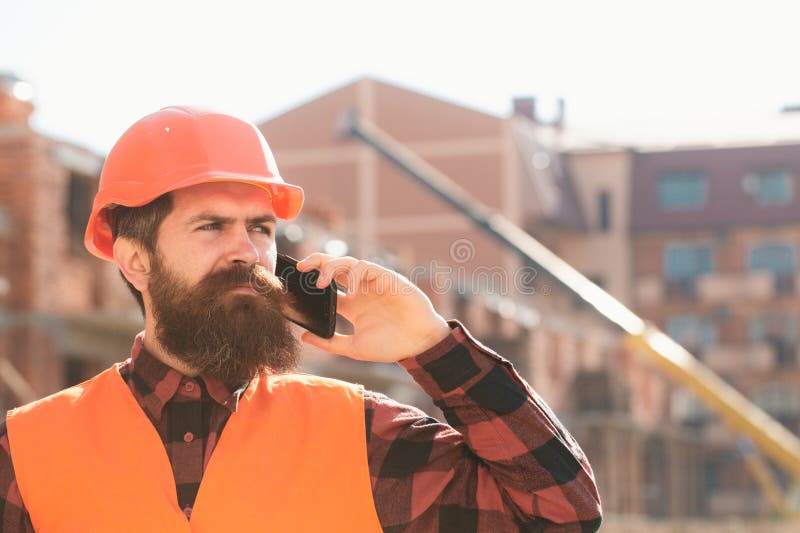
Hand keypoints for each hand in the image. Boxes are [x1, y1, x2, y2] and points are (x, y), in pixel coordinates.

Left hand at [295, 253, 450, 362]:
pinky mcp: (386, 277)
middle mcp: (360, 290)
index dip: (310, 282)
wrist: (419, 344)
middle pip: (334, 267)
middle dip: (316, 262)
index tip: (292, 284)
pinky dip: (354, 274)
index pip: (327, 287)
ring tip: (320, 281)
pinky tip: (351, 290)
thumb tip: (303, 336)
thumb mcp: (354, 348)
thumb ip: (329, 342)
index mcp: (352, 305)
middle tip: (300, 267)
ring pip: (347, 262)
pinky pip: (366, 267)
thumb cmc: (391, 345)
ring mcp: (373, 283)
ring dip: (331, 267)